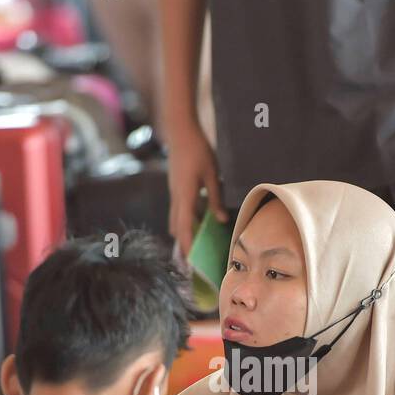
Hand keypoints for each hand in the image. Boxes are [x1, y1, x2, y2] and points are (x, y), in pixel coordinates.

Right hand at [166, 121, 228, 258]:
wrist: (180, 130)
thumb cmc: (198, 150)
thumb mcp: (211, 174)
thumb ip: (215, 198)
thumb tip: (221, 220)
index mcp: (185, 196)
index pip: (183, 227)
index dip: (186, 246)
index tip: (190, 262)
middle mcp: (176, 197)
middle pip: (176, 228)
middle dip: (182, 246)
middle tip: (189, 264)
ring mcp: (173, 193)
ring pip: (175, 220)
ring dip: (182, 235)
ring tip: (191, 250)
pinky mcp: (175, 188)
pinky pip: (178, 210)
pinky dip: (184, 222)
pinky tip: (196, 225)